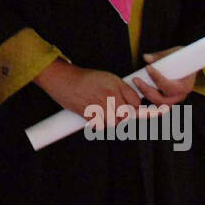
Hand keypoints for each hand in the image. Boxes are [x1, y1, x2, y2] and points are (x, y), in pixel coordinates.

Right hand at [34, 61, 159, 126]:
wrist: (62, 79)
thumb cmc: (84, 79)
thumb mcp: (107, 78)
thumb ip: (121, 90)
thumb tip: (135, 105)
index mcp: (115, 83)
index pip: (135, 102)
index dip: (137, 109)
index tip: (141, 111)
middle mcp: (109, 93)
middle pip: (127, 115)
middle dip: (124, 117)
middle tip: (117, 114)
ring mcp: (99, 104)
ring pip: (115, 123)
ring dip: (112, 122)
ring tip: (104, 114)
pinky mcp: (89, 113)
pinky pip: (101, 126)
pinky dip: (99, 124)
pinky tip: (94, 116)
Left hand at [136, 47, 195, 105]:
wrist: (189, 66)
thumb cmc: (183, 59)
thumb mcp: (175, 54)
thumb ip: (161, 56)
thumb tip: (146, 57)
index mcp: (185, 86)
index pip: (170, 87)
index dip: (157, 78)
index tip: (148, 67)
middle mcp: (180, 96)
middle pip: (162, 100)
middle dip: (146, 90)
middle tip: (135, 79)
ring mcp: (173, 100)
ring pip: (157, 103)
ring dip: (144, 94)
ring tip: (136, 83)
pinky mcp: (166, 101)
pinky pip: (155, 104)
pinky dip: (146, 98)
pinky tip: (137, 88)